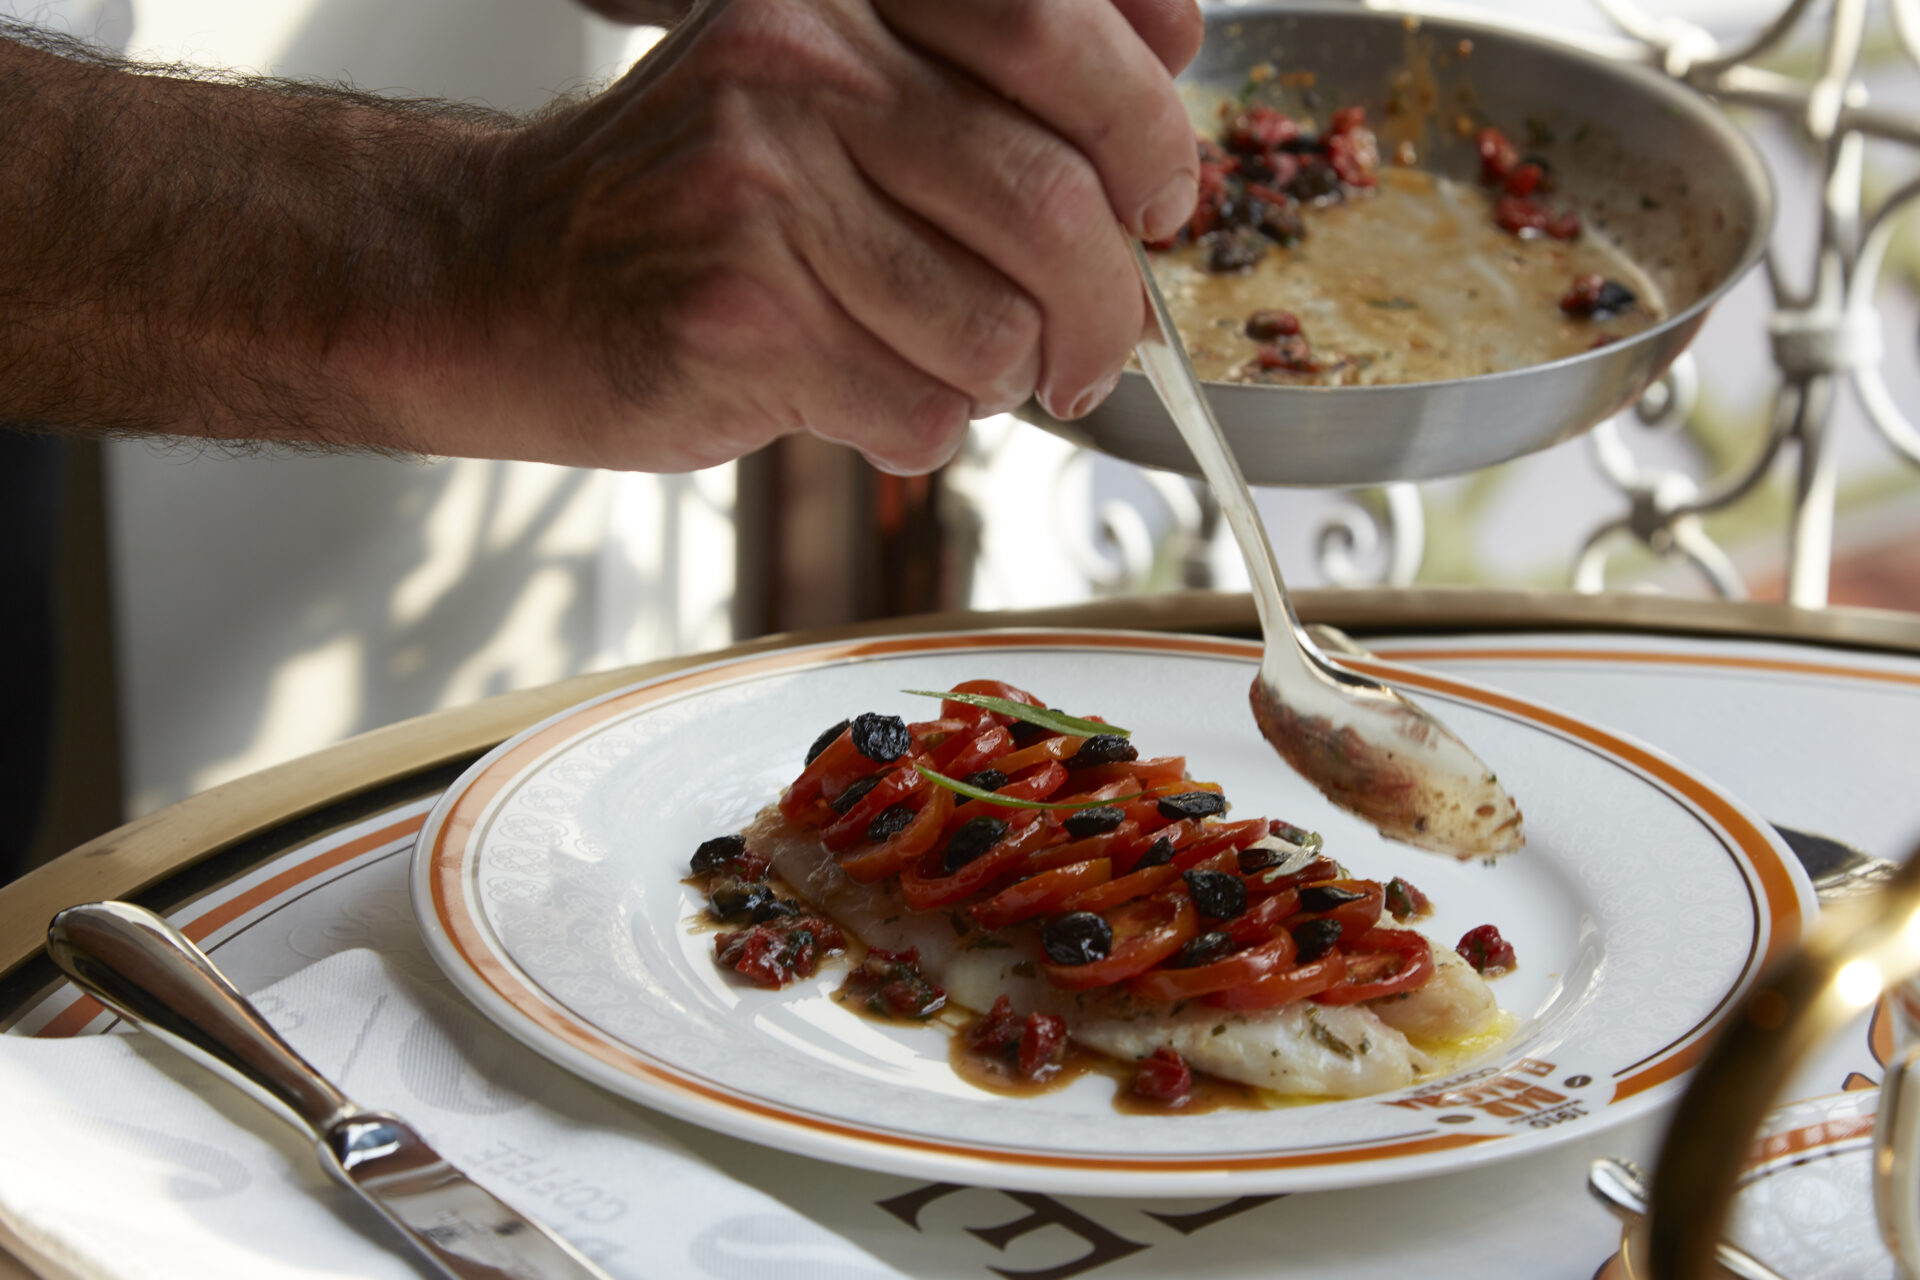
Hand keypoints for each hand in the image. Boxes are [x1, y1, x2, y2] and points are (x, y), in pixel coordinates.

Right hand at [457, 0, 1202, 473]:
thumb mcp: (829, 76)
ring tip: (953, 368)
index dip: (1148, 127)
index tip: (1161, 197)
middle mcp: (799, 62)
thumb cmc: (696, 195)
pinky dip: (923, 430)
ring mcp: (759, 189)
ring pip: (996, 328)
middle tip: (1104, 346)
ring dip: (1008, 380)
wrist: (507, 276)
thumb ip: (983, 65)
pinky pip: (921, 410)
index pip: (1057, 29)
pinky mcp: (736, 318)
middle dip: (1110, 306)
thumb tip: (1170, 55)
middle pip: (1052, 199)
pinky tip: (865, 396)